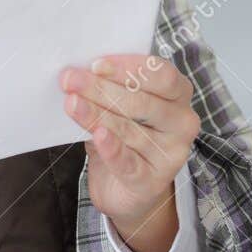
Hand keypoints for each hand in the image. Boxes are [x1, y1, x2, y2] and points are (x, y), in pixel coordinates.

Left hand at [59, 53, 199, 251]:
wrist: (124, 187)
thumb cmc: (124, 135)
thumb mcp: (121, 106)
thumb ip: (111, 87)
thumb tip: (79, 71)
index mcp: (179, 94)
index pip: (161, 75)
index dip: (129, 67)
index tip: (95, 64)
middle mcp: (182, 122)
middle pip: (142, 102)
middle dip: (102, 89)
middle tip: (70, 80)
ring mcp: (171, 153)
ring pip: (131, 130)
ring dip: (97, 114)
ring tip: (71, 103)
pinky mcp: (153, 180)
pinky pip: (130, 163)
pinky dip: (112, 148)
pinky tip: (98, 136)